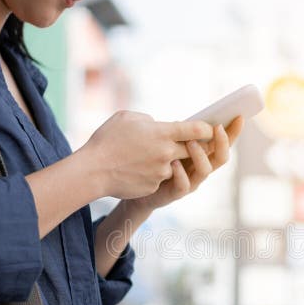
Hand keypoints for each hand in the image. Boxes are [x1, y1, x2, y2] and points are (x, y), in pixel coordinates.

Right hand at [80, 111, 213, 198]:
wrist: (93, 171)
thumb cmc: (107, 140)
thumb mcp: (127, 118)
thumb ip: (149, 120)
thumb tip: (158, 125)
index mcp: (163, 133)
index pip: (197, 129)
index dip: (207, 129)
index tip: (210, 128)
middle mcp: (167, 153)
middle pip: (192, 150)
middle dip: (193, 146)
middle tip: (190, 143)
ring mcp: (162, 172)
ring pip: (173, 165)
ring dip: (165, 161)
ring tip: (141, 156)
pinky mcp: (155, 187)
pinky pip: (159, 178)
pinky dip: (151, 174)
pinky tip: (134, 169)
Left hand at [131, 115, 244, 211]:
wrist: (142, 191)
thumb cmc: (158, 163)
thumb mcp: (171, 145)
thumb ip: (181, 135)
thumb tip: (186, 121)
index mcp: (203, 156)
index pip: (223, 144)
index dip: (233, 132)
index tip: (240, 117)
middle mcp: (201, 169)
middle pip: (221, 158)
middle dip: (222, 142)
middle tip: (217, 128)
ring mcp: (191, 182)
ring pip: (205, 171)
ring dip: (200, 155)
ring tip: (190, 142)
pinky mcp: (176, 193)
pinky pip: (183, 185)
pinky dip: (180, 174)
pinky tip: (174, 163)